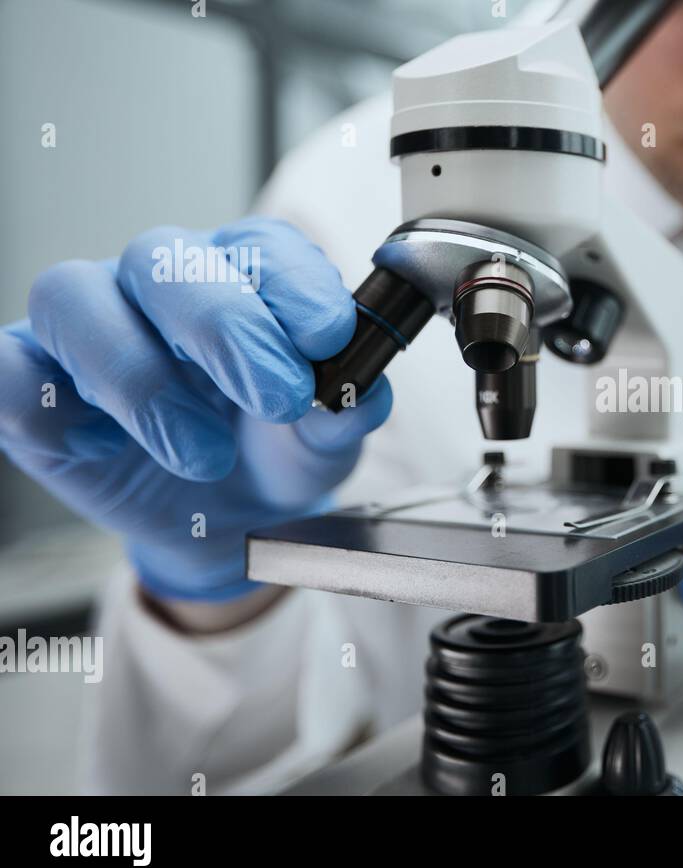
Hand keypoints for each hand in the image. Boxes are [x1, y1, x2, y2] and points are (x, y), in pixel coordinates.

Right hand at [0, 218, 391, 601]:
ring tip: (201, 451)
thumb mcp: (325, 441)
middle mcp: (160, 283)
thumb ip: (344, 413)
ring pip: (74, 298)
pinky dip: (41, 404)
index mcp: (243, 275)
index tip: (330, 336)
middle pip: (164, 258)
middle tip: (277, 396)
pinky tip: (98, 447)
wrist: (227, 519)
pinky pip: (5, 366)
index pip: (261, 245)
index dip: (294, 284)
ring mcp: (90, 326)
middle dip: (225, 327)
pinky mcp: (32, 382)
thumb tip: (359, 396)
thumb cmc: (275, 452)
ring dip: (141, 377)